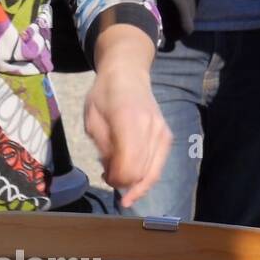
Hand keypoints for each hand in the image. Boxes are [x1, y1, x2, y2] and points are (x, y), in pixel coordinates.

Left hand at [84, 25, 169, 208]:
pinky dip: (144, 176)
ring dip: (134, 183)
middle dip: (123, 184)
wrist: (128, 75)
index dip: (115, 180)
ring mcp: (162, 133)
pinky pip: (158, 167)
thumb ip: (103, 149)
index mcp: (128, 121)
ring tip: (118, 176)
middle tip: (108, 176)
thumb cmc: (104, 96)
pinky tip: (132, 173)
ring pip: (152, 175)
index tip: (103, 176)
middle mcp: (150, 129)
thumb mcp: (92, 120)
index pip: (128, 167)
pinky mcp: (167, 137)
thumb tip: (113, 174)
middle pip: (140, 175)